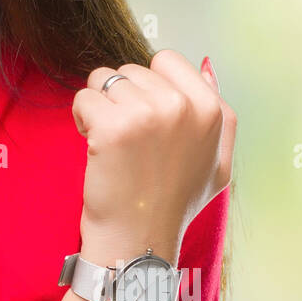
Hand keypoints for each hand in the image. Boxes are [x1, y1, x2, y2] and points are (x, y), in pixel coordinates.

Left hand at [71, 51, 235, 261]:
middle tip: (128, 139)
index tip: (146, 117)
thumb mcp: (218, 163)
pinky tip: (94, 146)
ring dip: (99, 106)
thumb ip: (220, 115)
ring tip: (111, 142)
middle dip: (122, 97)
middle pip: (132, 70)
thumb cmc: (174, 204)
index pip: (167, 60)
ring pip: (104, 79)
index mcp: (212, 111)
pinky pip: (84, 97)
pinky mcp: (112, 127)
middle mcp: (183, 107)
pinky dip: (81, 118)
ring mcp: (147, 115)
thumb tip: (206, 65)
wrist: (139, 240)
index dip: (149, 86)